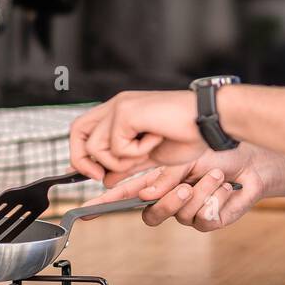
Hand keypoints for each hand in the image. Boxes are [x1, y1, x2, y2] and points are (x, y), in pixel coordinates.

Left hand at [69, 90, 206, 184]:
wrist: (208, 120)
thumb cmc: (187, 133)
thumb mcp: (149, 155)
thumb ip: (125, 164)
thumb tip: (105, 179)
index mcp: (120, 111)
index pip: (83, 129)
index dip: (81, 154)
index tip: (96, 176)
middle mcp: (117, 105)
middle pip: (77, 132)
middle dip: (84, 160)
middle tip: (102, 177)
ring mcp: (119, 107)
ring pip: (95, 147)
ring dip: (120, 161)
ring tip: (147, 150)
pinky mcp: (125, 112)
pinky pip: (115, 148)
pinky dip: (135, 153)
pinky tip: (154, 140)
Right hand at [79, 147, 265, 231]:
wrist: (253, 159)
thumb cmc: (218, 151)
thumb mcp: (184, 154)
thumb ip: (161, 173)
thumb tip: (145, 193)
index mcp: (157, 179)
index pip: (124, 195)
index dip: (103, 206)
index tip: (83, 213)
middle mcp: (170, 197)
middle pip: (151, 214)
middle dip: (169, 200)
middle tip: (186, 183)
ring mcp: (188, 211)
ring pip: (179, 215)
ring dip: (201, 192)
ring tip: (216, 175)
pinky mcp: (208, 220)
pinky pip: (202, 219)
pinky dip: (216, 198)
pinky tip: (226, 188)